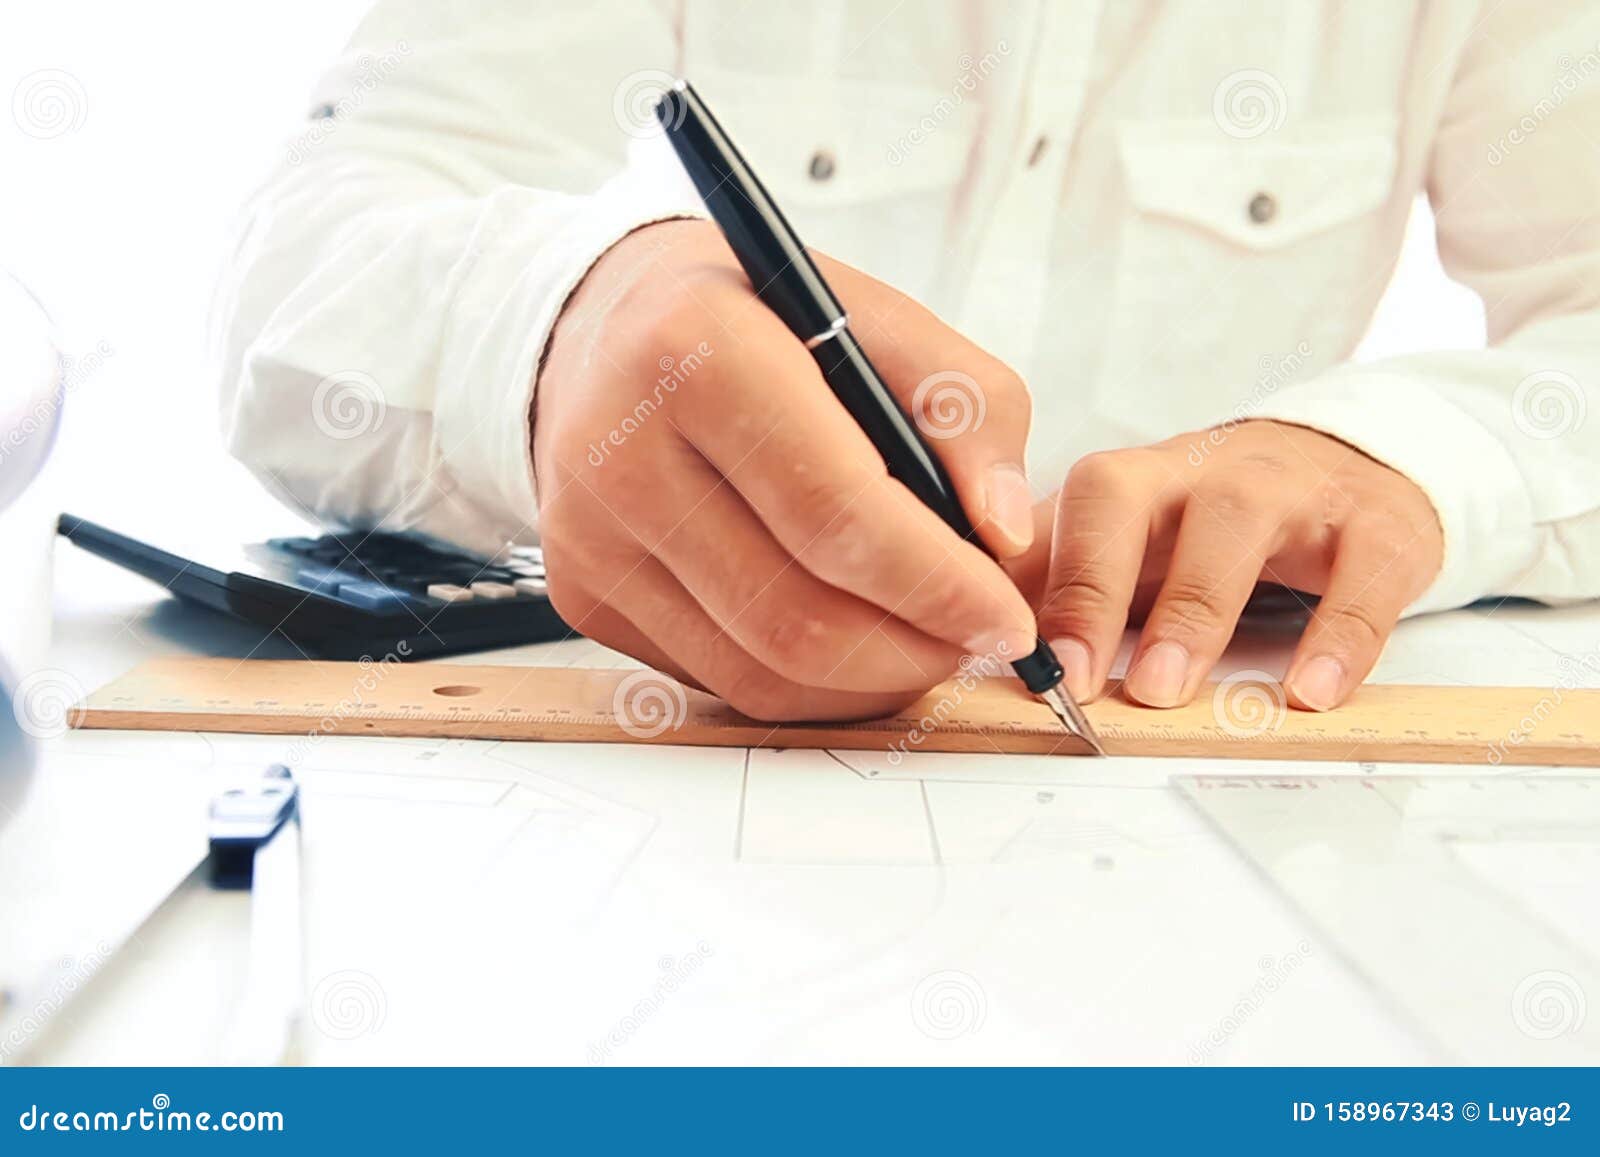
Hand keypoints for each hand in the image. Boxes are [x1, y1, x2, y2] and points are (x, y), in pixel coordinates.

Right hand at [532, 221, 1038, 720]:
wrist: (605, 328)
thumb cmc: (757, 319)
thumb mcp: (874, 315)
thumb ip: (965, 405)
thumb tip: (1003, 535)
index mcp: (696, 353)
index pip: (834, 509)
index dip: (938, 583)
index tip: (1010, 618)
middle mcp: (618, 452)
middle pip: (797, 615)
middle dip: (916, 647)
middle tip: (979, 638)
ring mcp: (588, 537)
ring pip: (762, 670)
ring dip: (871, 678)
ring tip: (928, 639)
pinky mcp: (583, 595)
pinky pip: (722, 681)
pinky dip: (812, 683)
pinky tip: (854, 640)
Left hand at [1032, 421, 1443, 710]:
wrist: (1349, 466)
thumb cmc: (1214, 520)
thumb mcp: (1135, 541)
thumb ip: (1058, 579)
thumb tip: (969, 633)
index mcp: (1137, 478)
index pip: (1081, 505)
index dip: (1059, 579)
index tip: (1040, 661)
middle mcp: (1206, 469)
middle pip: (1136, 500)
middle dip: (1103, 589)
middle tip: (1085, 680)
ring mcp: (1293, 489)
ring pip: (1238, 522)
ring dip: (1197, 610)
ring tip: (1170, 692)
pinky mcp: (1377, 525)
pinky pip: (1362, 572)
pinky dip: (1340, 635)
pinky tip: (1311, 692)